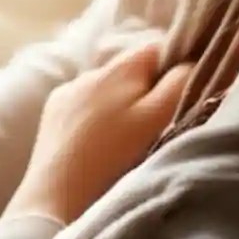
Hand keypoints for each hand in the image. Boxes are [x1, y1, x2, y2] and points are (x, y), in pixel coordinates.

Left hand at [6, 45, 191, 223]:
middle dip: (147, 89)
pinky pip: (83, 106)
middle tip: (158, 122)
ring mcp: (65, 93)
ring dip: (120, 104)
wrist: (58, 189)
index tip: (182, 94)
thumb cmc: (113, 153)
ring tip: (127, 137)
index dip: (174, 66)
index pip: (154, 49)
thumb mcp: (157, 117)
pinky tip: (100, 143)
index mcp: (117, 68)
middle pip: (129, 70)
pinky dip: (97, 118)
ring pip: (105, 89)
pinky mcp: (51, 114)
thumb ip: (177, 84)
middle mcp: (87, 73)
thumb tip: (187, 63)